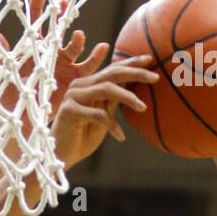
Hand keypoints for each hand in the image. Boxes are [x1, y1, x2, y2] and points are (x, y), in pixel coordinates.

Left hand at [0, 0, 99, 126]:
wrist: (20, 120)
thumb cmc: (9, 96)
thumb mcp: (1, 73)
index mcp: (34, 48)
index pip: (36, 23)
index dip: (38, 7)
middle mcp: (51, 53)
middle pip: (59, 30)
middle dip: (62, 16)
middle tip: (63, 4)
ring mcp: (64, 64)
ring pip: (74, 47)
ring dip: (77, 39)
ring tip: (78, 36)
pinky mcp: (75, 79)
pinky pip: (88, 67)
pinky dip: (97, 57)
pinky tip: (102, 48)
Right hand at [51, 48, 158, 167]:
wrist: (61, 156)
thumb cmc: (82, 137)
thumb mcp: (103, 116)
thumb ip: (113, 100)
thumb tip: (131, 85)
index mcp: (88, 84)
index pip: (113, 69)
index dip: (131, 62)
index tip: (150, 59)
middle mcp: (80, 85)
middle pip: (112, 74)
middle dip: (135, 73)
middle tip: (155, 77)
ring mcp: (74, 96)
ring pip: (106, 89)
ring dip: (127, 97)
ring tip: (142, 107)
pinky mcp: (70, 111)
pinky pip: (97, 114)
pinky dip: (112, 125)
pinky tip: (120, 136)